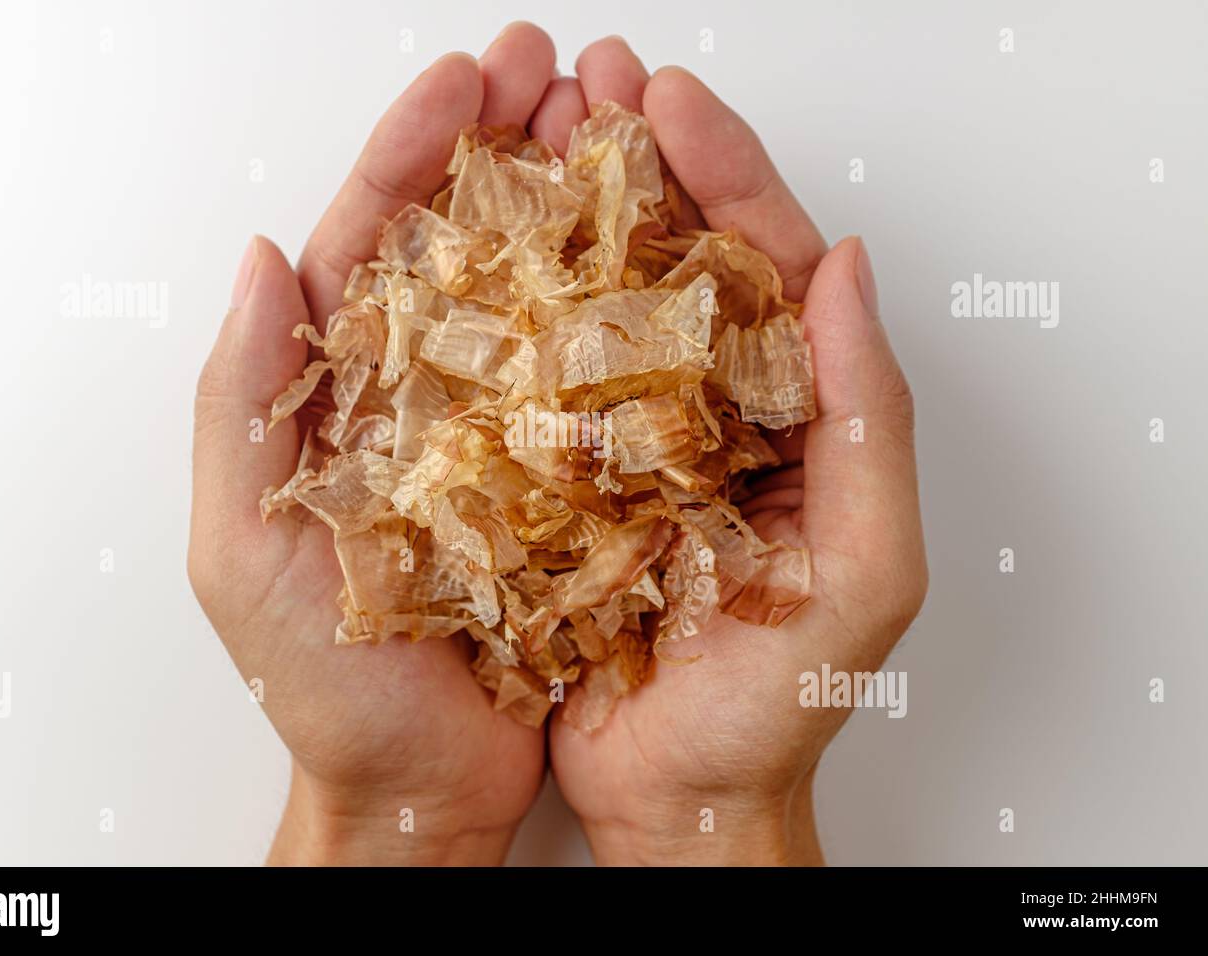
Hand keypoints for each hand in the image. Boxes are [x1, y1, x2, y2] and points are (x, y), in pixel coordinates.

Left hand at [187, 24, 564, 865]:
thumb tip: (262, 261)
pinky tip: (668, 253)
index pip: (373, 243)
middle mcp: (428, 397)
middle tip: (561, 70)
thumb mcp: (244, 552)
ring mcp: (504, 434)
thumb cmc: (325, 690)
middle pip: (468, 243)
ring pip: (544, 293)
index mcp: (342, 395)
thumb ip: (240, 408)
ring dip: (578, 203)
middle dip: (509, 147)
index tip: (465, 85)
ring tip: (623, 123)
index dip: (412, 154)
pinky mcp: (568, 482)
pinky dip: (632, 312)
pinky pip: (603, 381)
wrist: (422, 787)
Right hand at [545, 39, 928, 864]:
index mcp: (788, 411)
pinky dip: (501, 314)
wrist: (682, 794)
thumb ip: (871, 420)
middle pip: (673, 256)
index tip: (666, 100)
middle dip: (631, 159)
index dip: (724, 169)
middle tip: (579, 78)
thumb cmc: (780, 704)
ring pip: (595, 301)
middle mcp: (706, 409)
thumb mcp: (867, 569)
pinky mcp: (558, 482)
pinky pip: (531, 381)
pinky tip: (465, 257)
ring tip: (516, 130)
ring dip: (560, 211)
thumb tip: (850, 269)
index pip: (766, 261)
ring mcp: (627, 440)